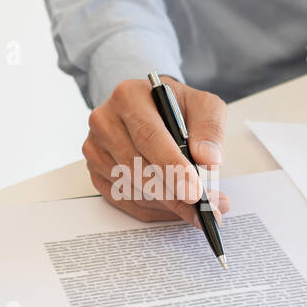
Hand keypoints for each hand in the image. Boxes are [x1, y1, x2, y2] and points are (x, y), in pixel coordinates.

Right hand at [83, 77, 231, 224]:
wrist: (154, 110)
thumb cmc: (177, 107)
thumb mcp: (203, 106)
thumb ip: (210, 129)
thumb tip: (208, 160)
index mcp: (129, 96)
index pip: (149, 136)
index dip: (172, 167)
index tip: (194, 192)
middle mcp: (105, 121)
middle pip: (138, 167)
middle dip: (174, 195)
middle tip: (203, 210)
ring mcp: (96, 149)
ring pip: (132, 188)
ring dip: (167, 205)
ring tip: (197, 210)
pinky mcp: (96, 172)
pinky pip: (124, 200)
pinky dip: (154, 210)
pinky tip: (175, 209)